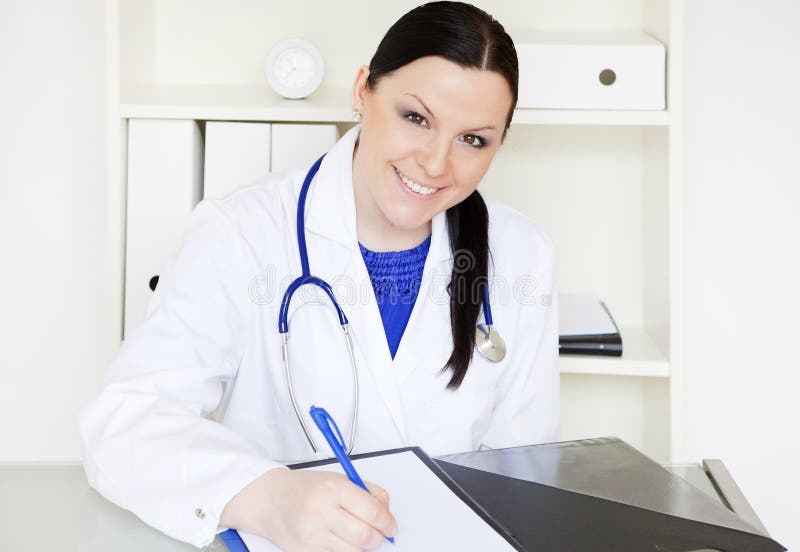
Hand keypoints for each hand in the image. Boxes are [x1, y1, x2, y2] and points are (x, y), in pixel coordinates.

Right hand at [221, 467, 397, 551]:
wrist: (270, 500)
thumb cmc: (307, 488)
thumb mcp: (339, 480)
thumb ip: (368, 494)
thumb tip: (388, 516)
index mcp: (333, 489)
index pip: (372, 512)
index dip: (388, 523)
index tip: (391, 527)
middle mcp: (321, 512)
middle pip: (365, 537)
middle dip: (379, 539)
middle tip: (380, 535)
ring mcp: (312, 535)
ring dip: (363, 547)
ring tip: (357, 535)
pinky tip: (341, 542)